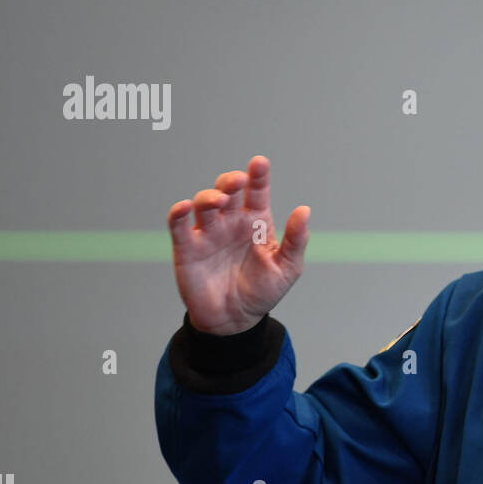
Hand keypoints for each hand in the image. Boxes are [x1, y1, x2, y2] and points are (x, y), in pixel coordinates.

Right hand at [167, 155, 309, 335]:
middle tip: (238, 181)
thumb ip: (296, 240)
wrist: (235, 321)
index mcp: (257, 222)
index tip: (259, 163)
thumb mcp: (287, 268)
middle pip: (228, 191)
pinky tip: (184, 208)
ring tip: (220, 202)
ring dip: (210, 197)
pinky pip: (179, 226)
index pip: (257, 192)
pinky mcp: (187, 248)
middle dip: (231, 181)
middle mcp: (231, 222)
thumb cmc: (263, 291)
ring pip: (204, 204)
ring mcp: (208, 233)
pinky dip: (178, 214)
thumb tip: (304, 210)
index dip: (258, 176)